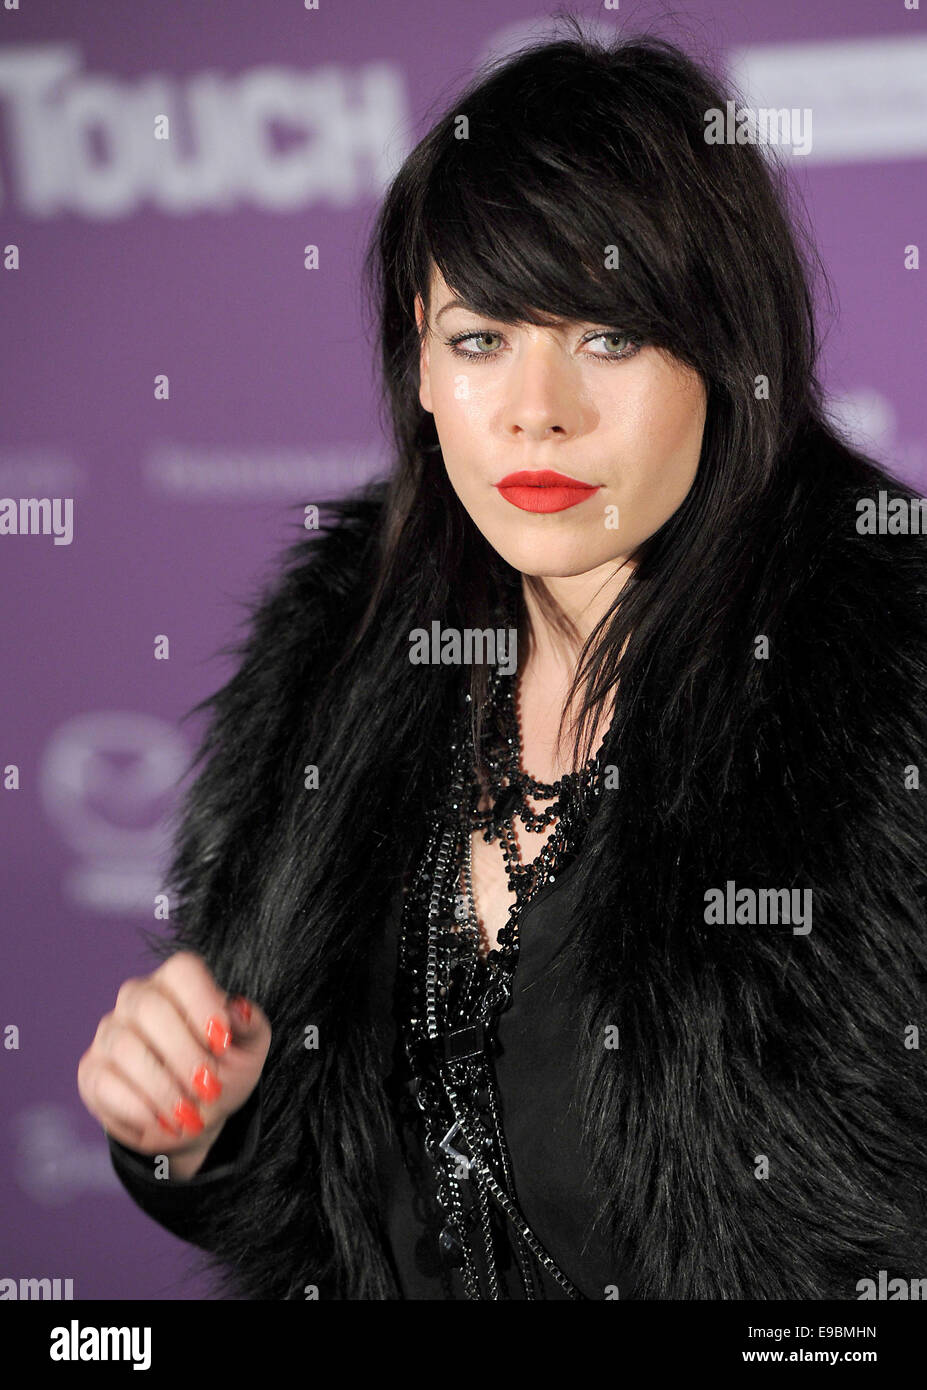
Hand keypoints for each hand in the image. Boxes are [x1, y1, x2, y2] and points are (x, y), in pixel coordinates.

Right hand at [78, 951, 270, 1178]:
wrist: (194, 1117)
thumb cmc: (222, 1070)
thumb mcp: (249, 1049)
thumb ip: (248, 1024)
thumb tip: (237, 1009)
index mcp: (177, 984)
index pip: (182, 970)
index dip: (202, 1003)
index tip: (222, 1043)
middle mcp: (137, 1000)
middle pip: (148, 1007)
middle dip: (183, 1053)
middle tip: (209, 1088)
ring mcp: (110, 1034)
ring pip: (125, 1046)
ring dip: (163, 1087)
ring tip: (189, 1115)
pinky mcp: (92, 1071)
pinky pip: (104, 1082)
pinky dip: (138, 1107)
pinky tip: (161, 1121)